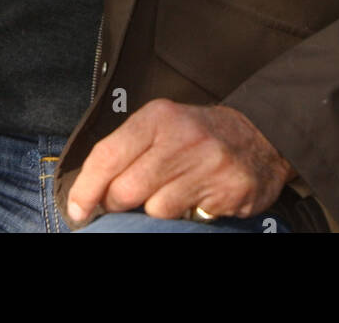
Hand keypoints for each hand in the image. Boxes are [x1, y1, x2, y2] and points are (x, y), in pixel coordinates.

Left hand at [66, 99, 294, 225]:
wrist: (260, 136)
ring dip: (154, 214)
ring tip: (170, 197)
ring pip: (155, 211)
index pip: (107, 155)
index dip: (86, 189)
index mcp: (158, 117)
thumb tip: (87, 193)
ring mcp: (207, 165)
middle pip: (125, 190)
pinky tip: (194, 202)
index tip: (77, 211)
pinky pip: (187, 221)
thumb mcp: (162, 126)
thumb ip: (128, 151)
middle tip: (124, 205)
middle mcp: (181, 138)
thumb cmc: (197, 135)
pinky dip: (183, 218)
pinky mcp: (228, 191)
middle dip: (117, 205)